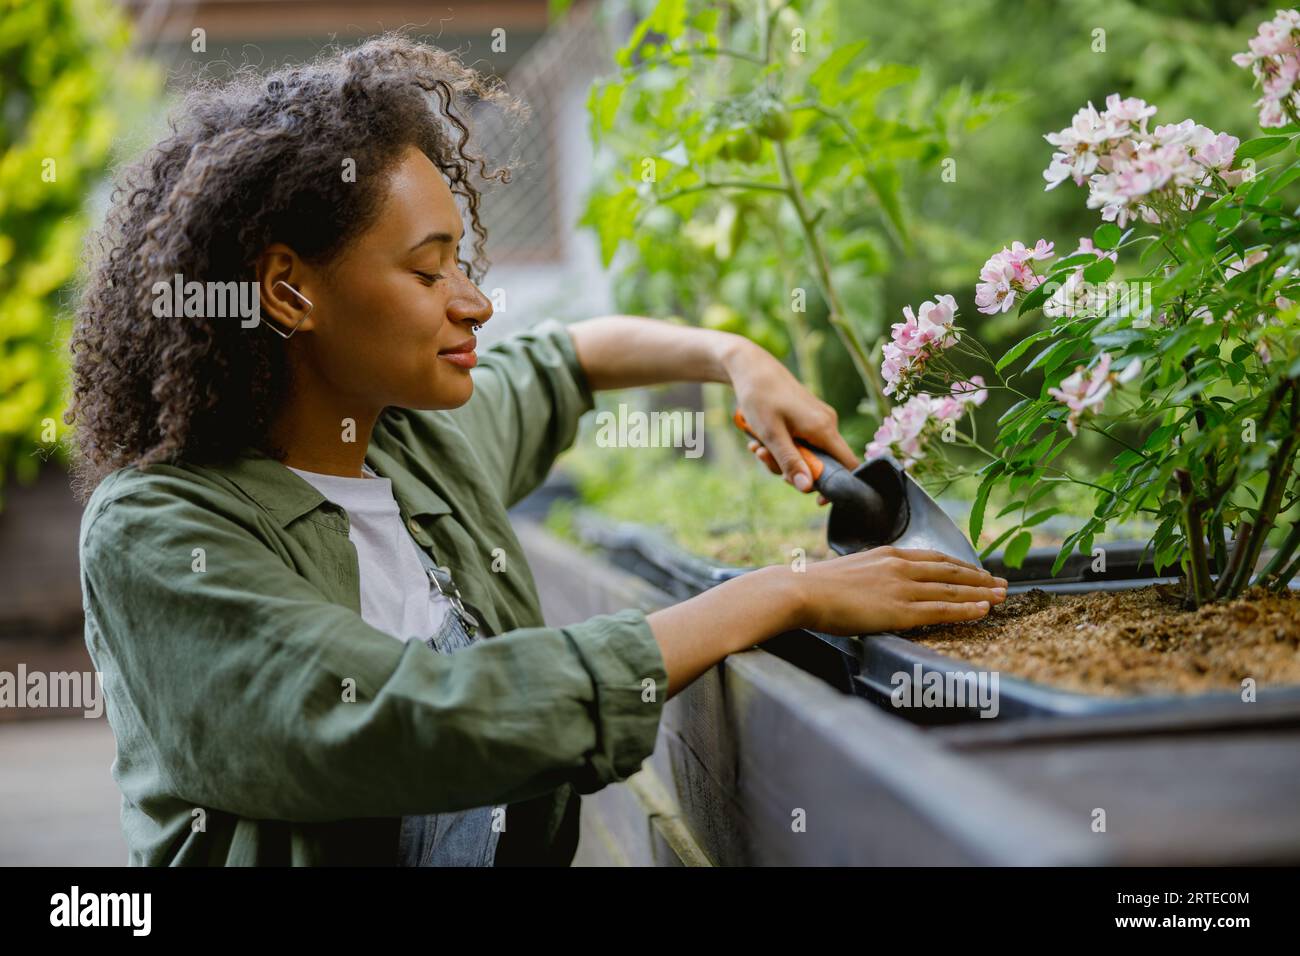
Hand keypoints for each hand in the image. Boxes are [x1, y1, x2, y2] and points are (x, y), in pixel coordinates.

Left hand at [723, 338, 858, 499]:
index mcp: (824, 428)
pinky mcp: (808, 417)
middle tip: (766, 461)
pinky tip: (759, 440)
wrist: (750, 366)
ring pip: (807, 454)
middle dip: (794, 470)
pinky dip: (781, 446)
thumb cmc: (759, 397)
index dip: (838, 485)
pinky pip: (800, 442)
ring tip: (756, 447)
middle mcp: (827, 424)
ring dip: (781, 458)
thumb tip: (807, 488)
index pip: (849, 464)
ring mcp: (818, 420)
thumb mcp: (771, 435)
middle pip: (823, 463)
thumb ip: (790, 462)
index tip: (815, 498)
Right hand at [786, 546, 1008, 634]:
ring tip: (1001, 597)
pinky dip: (965, 610)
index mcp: (889, 555)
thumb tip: (879, 588)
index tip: (978, 572)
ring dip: (981, 593)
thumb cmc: (817, 586)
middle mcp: (901, 566)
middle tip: (1002, 583)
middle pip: (951, 571)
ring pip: (952, 590)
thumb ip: (873, 576)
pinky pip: (941, 610)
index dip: (961, 567)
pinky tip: (982, 611)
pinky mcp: (899, 609)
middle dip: (979, 578)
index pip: (935, 559)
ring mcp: (902, 587)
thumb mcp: (852, 571)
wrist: (802, 590)